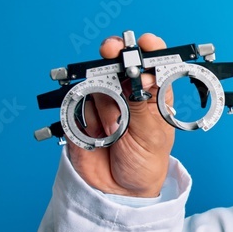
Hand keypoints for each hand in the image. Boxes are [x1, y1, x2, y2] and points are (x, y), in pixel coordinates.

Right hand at [66, 33, 174, 196]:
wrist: (117, 189)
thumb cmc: (145, 161)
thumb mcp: (152, 135)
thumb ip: (145, 105)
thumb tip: (144, 75)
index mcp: (154, 94)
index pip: (153, 62)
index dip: (149, 49)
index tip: (145, 42)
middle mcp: (128, 91)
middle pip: (119, 62)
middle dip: (116, 55)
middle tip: (112, 52)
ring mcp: (103, 99)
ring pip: (98, 83)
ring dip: (105, 104)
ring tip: (115, 131)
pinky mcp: (82, 110)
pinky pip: (78, 101)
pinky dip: (87, 116)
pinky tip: (98, 133)